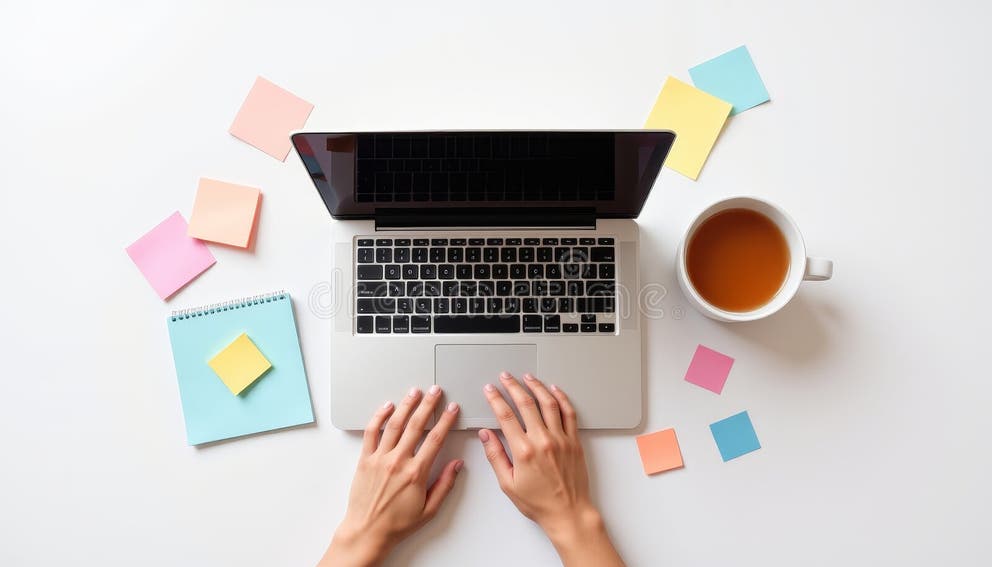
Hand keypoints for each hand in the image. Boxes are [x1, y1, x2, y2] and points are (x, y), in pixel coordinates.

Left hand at [319, 386, 461, 566]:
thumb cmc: (396, 524)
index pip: (435, 439)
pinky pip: (371, 433)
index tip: (452, 409)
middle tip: (435, 391)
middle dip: (428, 405)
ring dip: (406, 405)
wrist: (367, 531)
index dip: (446, 421)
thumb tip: (457, 465)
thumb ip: (445, 485)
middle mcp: (397, 462)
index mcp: (416, 473)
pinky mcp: (365, 460)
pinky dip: (378, 417)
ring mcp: (380, 459)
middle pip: (416, 425)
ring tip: (414, 392)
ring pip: (394, 424)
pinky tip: (387, 407)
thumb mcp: (429, 510)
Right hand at [478, 372, 624, 566]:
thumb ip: (495, 456)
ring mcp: (561, 439)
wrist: (569, 512)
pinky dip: (561, 398)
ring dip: (536, 386)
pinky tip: (554, 390)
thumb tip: (486, 435)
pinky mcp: (574, 441)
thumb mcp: (508, 484)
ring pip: (548, 403)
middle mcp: (543, 440)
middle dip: (513, 386)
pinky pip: (568, 412)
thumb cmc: (539, 503)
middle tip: (505, 377)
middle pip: (526, 403)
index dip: (495, 399)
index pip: (505, 415)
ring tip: (527, 377)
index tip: (490, 390)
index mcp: (524, 451)